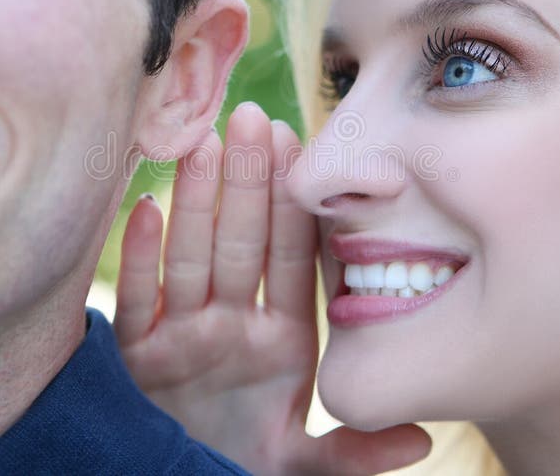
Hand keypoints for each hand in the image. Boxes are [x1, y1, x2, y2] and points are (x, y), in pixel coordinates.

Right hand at [114, 103, 430, 474]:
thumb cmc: (248, 468)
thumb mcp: (304, 465)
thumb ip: (355, 454)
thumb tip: (421, 440)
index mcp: (282, 337)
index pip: (291, 258)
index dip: (294, 204)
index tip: (298, 146)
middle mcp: (233, 324)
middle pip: (241, 242)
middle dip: (247, 182)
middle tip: (251, 118)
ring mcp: (184, 335)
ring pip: (191, 256)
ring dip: (195, 202)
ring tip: (199, 143)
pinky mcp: (138, 355)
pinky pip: (138, 298)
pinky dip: (138, 256)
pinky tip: (143, 207)